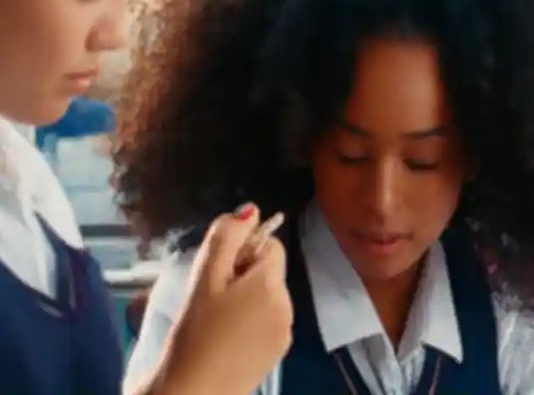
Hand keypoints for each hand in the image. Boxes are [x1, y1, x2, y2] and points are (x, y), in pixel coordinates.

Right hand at [140, 204, 292, 394]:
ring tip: (214, 322)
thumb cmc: (193, 336)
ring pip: (267, 297)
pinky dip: (248, 324)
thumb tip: (251, 209)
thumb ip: (226, 238)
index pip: (269, 245)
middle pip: (268, 272)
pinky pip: (266, 322)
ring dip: (245, 300)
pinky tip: (223, 340)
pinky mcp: (277, 352)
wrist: (193, 394)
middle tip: (210, 300)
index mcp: (271, 283)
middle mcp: (288, 304)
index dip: (241, 253)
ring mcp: (286, 331)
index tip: (216, 274)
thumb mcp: (203, 280)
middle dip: (242, 277)